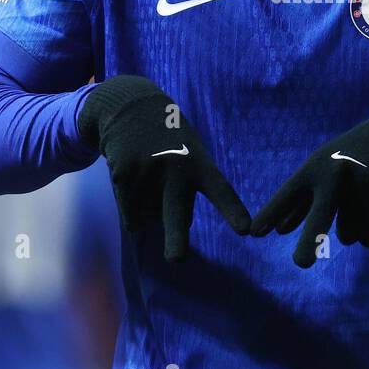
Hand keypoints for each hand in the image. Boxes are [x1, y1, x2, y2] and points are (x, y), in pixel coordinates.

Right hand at [78, 75, 250, 260]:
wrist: (130, 107)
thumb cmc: (170, 139)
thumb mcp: (190, 152)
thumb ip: (188, 186)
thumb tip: (171, 226)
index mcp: (199, 163)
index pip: (221, 191)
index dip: (233, 211)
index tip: (246, 231)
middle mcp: (174, 169)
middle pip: (176, 212)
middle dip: (176, 239)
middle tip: (177, 261)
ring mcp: (147, 173)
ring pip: (149, 220)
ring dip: (150, 213)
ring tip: (149, 182)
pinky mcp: (122, 176)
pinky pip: (130, 216)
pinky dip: (132, 210)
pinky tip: (133, 183)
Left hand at [251, 111, 368, 267]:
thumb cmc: (349, 160)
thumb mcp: (323, 175)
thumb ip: (303, 202)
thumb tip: (279, 230)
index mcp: (313, 168)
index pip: (288, 195)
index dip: (272, 213)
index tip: (253, 232)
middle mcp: (334, 173)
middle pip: (321, 216)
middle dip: (311, 240)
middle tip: (300, 265)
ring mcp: (360, 183)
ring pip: (348, 234)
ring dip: (352, 229)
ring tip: (362, 200)